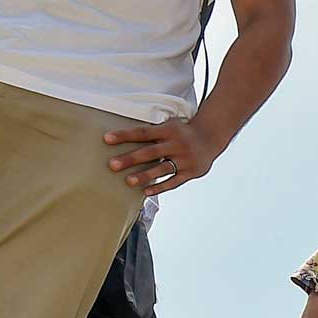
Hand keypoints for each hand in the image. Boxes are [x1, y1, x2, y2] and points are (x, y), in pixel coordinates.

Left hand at [104, 117, 227, 196]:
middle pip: (151, 152)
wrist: (210, 138)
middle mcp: (177, 144)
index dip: (125, 135)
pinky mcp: (191, 172)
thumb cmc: (181, 132)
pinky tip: (146, 191)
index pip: (143, 132)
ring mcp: (185, 159)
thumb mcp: (169, 126)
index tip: (107, 139)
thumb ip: (151, 133)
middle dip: (131, 158)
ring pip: (162, 169)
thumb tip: (121, 137)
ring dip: (145, 175)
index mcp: (169, 130)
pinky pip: (174, 181)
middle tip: (112, 165)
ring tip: (128, 181)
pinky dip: (160, 187)